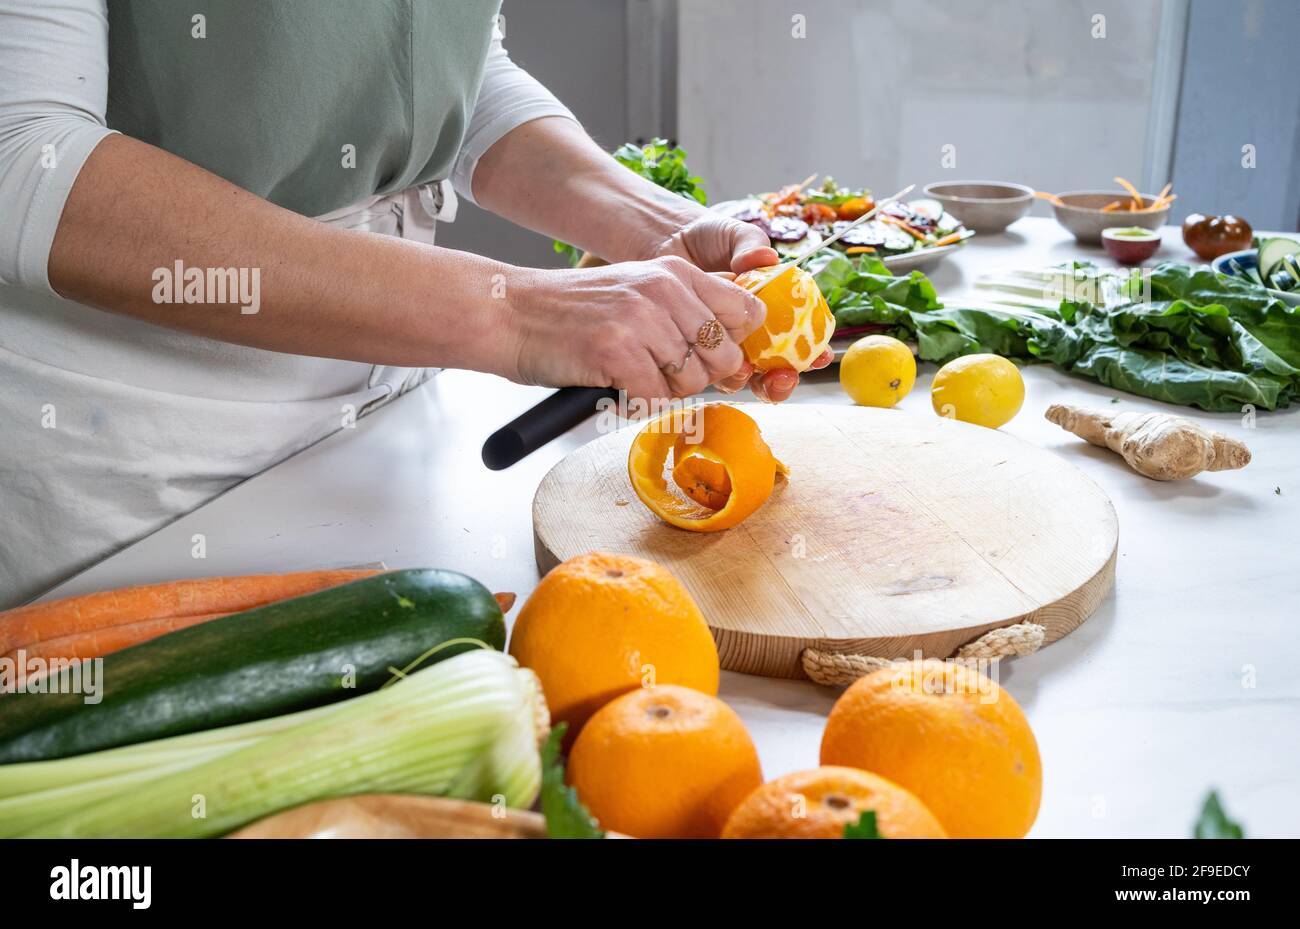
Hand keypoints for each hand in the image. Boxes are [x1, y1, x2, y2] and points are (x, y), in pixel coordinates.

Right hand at [505, 256, 766, 402]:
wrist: (509, 313)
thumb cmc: (571, 314)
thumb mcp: (635, 293)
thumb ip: (683, 312)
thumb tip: (734, 358)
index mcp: (675, 272)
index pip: (745, 312)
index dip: (733, 345)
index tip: (707, 358)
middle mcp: (664, 290)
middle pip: (723, 357)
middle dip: (695, 378)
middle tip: (656, 374)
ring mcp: (641, 319)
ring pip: (690, 383)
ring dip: (660, 392)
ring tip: (627, 376)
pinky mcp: (618, 350)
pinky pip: (654, 399)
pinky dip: (633, 405)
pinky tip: (610, 387)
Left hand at [653, 212, 830, 401]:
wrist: (670, 240)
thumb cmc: (711, 237)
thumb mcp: (736, 235)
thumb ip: (751, 246)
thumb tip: (765, 258)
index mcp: (776, 308)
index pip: (802, 337)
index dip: (814, 352)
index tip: (820, 356)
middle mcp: (756, 332)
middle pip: (777, 369)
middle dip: (784, 381)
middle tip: (784, 376)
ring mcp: (727, 343)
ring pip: (747, 377)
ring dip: (753, 383)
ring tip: (747, 371)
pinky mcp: (700, 349)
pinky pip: (712, 370)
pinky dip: (717, 373)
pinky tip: (715, 366)